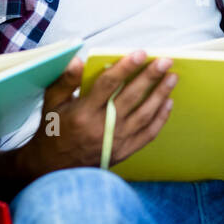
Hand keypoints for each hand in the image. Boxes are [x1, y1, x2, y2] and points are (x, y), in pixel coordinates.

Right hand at [14, 51, 177, 177]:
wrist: (55, 169)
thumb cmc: (53, 132)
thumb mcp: (51, 104)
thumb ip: (65, 81)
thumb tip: (78, 60)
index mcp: (82, 113)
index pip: (107, 84)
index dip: (125, 67)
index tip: (141, 53)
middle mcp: (101, 127)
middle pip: (131, 97)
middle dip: (150, 77)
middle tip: (166, 61)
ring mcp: (116, 141)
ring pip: (144, 114)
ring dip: (160, 94)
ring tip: (172, 78)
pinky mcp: (125, 151)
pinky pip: (149, 133)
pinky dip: (161, 118)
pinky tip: (168, 102)